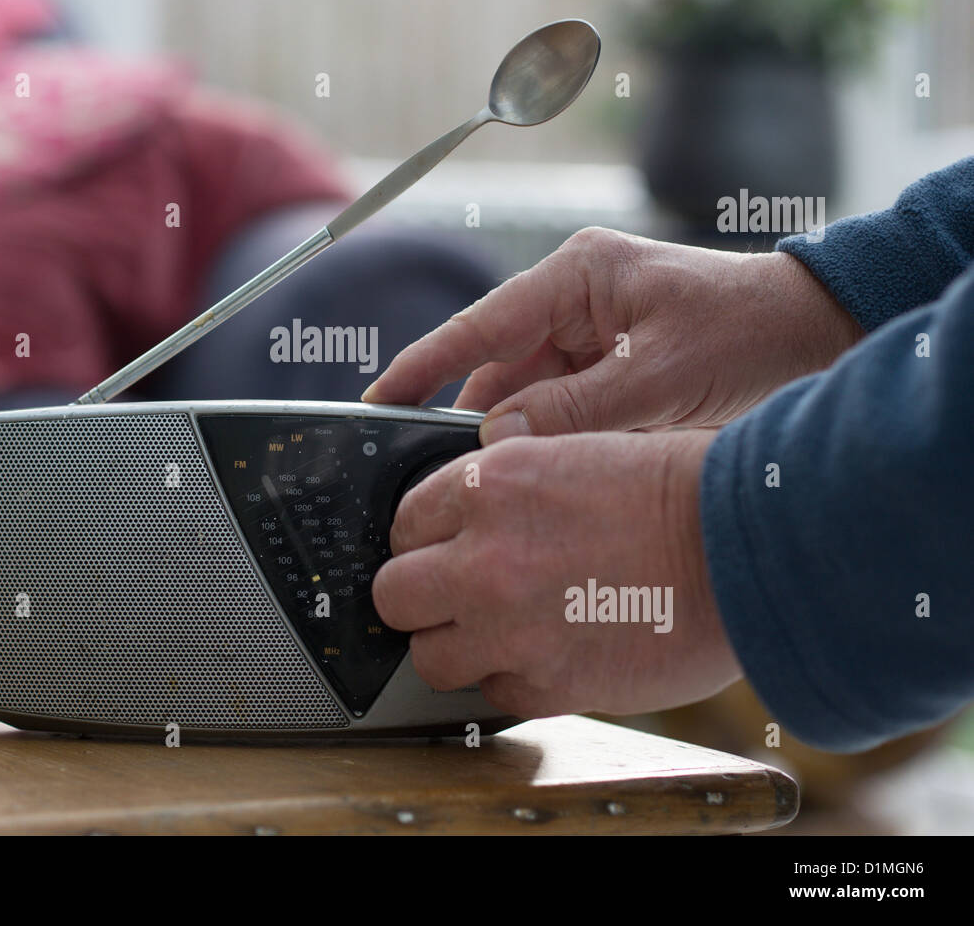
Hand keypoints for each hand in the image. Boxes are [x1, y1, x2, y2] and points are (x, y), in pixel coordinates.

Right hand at [362, 227, 862, 441]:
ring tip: (503, 487)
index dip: (422, 366)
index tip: (376, 401)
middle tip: (445, 478)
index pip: (479, 327)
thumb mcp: (664, 375)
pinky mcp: (607, 366)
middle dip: (477, 423)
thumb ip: (578, 409)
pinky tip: (547, 477)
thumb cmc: (752, 332)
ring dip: (522, 440)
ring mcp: (589, 334)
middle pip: (497, 369)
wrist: (821, 332)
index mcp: (577, 278)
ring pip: (527, 397)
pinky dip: (553, 442)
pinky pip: (560, 409)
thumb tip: (499, 439)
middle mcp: (573, 302)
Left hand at [372, 428, 742, 717]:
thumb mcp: (572, 452)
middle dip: (422, 595)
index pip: (404, 523)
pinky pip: (493, 695)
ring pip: (429, 657)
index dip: (425, 539)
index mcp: (489, 484)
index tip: (445, 549)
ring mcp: (510, 625)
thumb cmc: (680, 491)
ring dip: (459, 646)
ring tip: (502, 632)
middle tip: (458, 595)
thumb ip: (507, 488)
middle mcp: (484, 555)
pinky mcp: (548, 684)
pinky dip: (515, 681)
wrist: (752, 545)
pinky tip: (552, 654)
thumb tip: (467, 516)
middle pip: (395, 593)